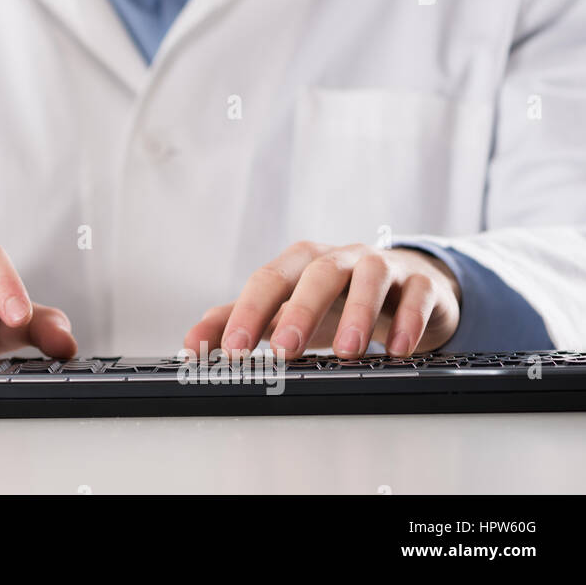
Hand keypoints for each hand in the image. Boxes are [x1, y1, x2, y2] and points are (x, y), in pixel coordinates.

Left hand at [183, 242, 461, 358]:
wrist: (404, 289)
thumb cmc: (334, 301)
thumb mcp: (285, 310)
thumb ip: (236, 322)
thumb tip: (190, 344)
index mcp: (299, 264)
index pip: (268, 280)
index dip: (248, 313)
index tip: (233, 350)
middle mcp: (339, 258)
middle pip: (316, 273)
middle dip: (299, 310)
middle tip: (285, 351)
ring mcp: (381, 267)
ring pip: (368, 278)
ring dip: (356, 313)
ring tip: (346, 352)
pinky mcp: (419, 284)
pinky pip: (415, 295)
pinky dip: (407, 320)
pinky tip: (396, 349)